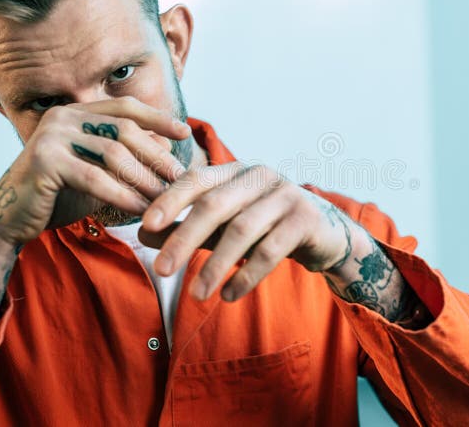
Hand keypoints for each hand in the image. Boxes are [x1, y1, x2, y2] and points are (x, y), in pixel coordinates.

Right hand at [0, 96, 189, 246]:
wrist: (10, 219)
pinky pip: (95, 178)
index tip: (184, 131)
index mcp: (75, 112)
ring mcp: (51, 136)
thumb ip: (124, 155)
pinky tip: (140, 209)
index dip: (157, 117)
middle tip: (179, 178)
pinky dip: (122, 195)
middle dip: (155, 155)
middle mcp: (63, 116)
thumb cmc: (58, 195)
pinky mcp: (44, 161)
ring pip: (113, 154)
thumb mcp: (97, 169)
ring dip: (143, 179)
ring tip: (165, 199)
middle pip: (124, 130)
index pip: (124, 106)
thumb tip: (168, 145)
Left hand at [138, 163, 363, 301]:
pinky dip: (246, 275)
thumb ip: (187, 228)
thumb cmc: (267, 226)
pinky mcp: (306, 219)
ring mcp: (285, 194)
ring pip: (242, 230)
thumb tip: (141, 234)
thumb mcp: (224, 227)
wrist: (327, 234)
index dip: (170, 201)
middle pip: (214, 205)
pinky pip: (271, 249)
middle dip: (184, 238)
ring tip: (196, 295)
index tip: (145, 227)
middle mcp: (259, 175)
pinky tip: (228, 295)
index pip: (196, 180)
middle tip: (161, 270)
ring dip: (215, 265)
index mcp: (235, 171)